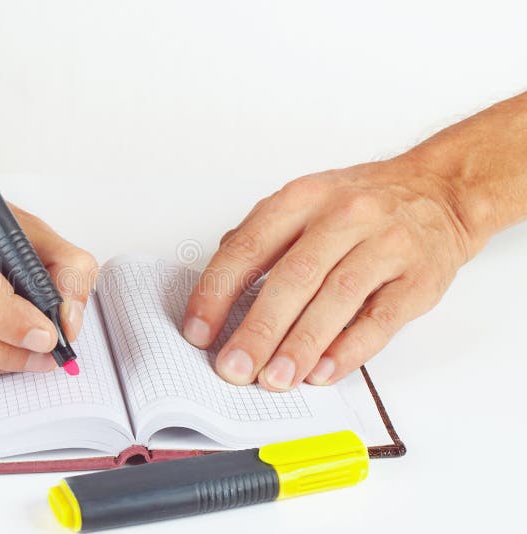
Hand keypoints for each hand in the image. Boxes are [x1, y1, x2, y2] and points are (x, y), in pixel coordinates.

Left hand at [183, 154, 473, 389]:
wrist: (439, 191)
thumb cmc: (361, 203)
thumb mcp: (304, 202)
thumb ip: (258, 239)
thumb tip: (215, 289)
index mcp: (302, 199)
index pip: (248, 248)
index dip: (217, 292)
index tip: (198, 332)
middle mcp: (343, 216)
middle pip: (292, 278)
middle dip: (257, 329)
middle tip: (233, 368)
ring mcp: (385, 244)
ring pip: (336, 298)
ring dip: (300, 345)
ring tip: (274, 379)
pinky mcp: (419, 277)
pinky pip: (380, 318)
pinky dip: (349, 349)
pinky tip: (322, 372)